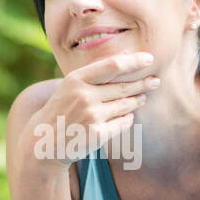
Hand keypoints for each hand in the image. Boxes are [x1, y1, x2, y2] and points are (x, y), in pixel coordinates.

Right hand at [19, 52, 160, 168]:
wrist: (44, 143)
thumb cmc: (60, 110)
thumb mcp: (69, 87)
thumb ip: (94, 74)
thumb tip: (126, 57)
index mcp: (75, 80)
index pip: (112, 66)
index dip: (133, 61)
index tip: (149, 59)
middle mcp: (84, 96)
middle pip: (123, 87)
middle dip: (143, 83)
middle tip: (155, 81)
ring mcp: (91, 116)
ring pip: (126, 105)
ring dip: (137, 100)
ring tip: (142, 97)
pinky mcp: (97, 135)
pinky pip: (123, 123)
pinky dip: (127, 118)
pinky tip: (128, 116)